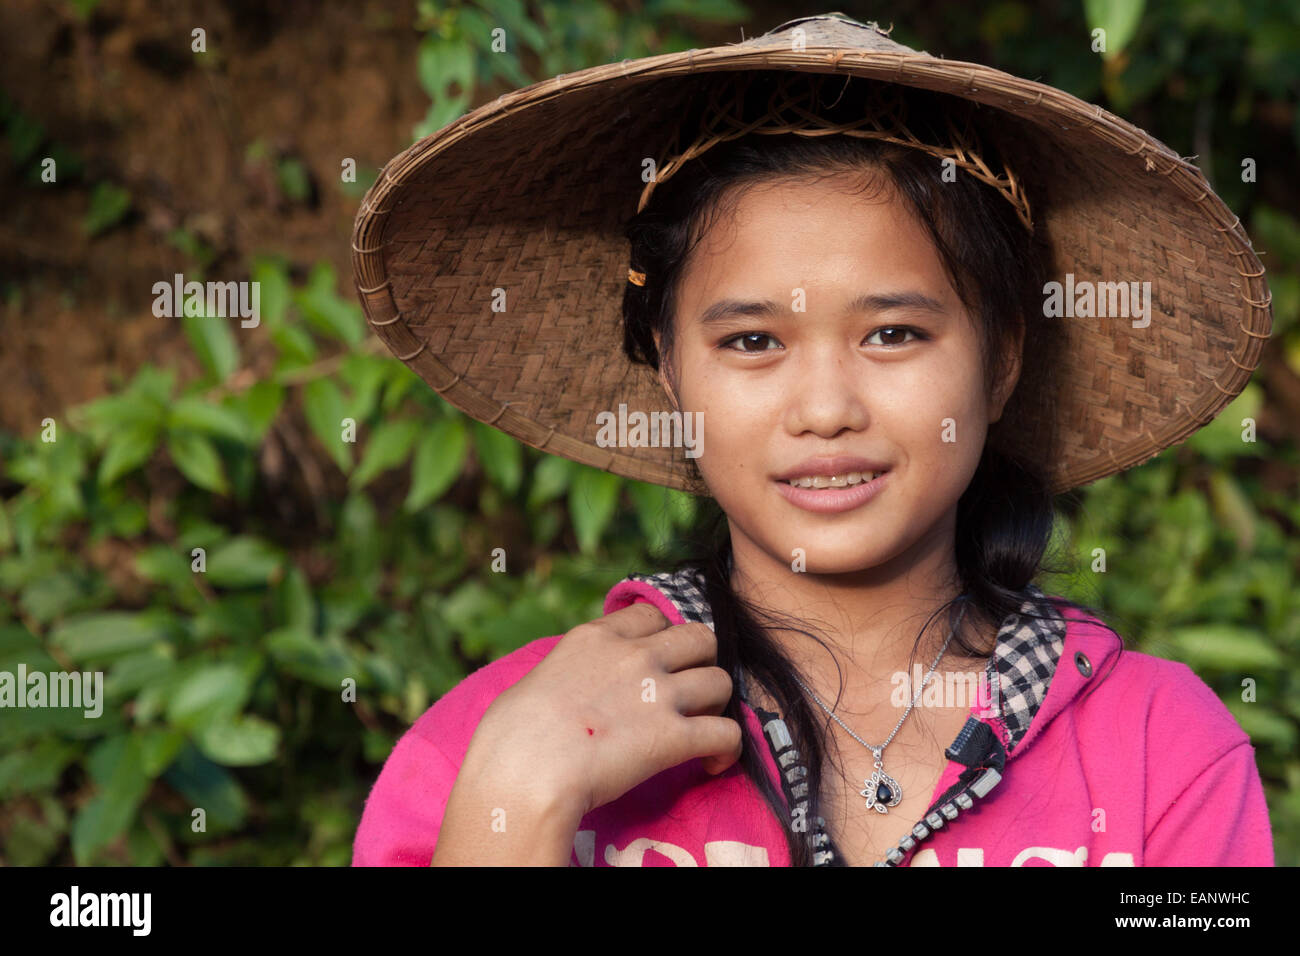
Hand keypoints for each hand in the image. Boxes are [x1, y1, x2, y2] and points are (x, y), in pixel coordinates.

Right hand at [466, 602, 743, 818]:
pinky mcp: (673, 737)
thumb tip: (566, 691)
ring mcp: (658, 693)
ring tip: (701, 727)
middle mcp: (634, 656)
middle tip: (687, 691)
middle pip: (700, 636)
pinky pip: (728, 733)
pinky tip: (711, 763)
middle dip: (701, 661)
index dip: (662, 636)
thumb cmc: (510, 736)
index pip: (650, 615)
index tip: (659, 659)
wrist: (524, 771)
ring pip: (721, 680)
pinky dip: (727, 749)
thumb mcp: (536, 681)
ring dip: (717, 705)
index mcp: (595, 639)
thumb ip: (566, 674)